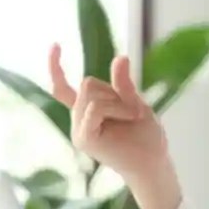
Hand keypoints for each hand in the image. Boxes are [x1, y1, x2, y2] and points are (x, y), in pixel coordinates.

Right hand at [48, 45, 181, 208]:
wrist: (153, 163)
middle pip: (87, 83)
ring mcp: (79, 130)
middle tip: (133, 110)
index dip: (56, 67)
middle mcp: (79, 120)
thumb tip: (119, 57)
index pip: (63, 88)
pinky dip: (115, 108)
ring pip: (91, 93)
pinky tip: (130, 117)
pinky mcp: (84, 138)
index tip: (55, 45)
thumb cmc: (146, 137)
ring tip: (132, 117)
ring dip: (118, 101)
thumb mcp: (135, 102)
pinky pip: (93, 108)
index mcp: (87, 112)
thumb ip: (123, 84)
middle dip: (114, 90)